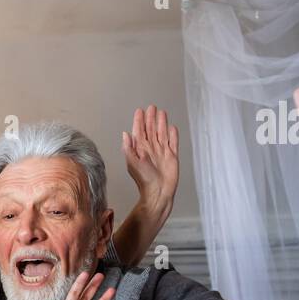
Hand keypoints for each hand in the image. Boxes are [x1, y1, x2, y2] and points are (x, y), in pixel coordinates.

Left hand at [122, 104, 179, 219]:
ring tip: (161, 112)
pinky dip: (173, 135)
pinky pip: (173, 142)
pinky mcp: (172, 156)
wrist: (158, 191)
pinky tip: (172, 128)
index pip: (139, 131)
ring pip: (162, 133)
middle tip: (151, 107)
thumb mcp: (132, 163)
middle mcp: (151, 149)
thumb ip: (128, 148)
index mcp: (140, 149)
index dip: (139, 121)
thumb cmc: (144, 180)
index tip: (140, 111)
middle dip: (150, 118)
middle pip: (151, 129)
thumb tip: (125, 134)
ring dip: (161, 123)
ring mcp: (162, 152)